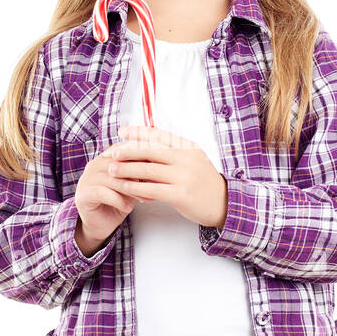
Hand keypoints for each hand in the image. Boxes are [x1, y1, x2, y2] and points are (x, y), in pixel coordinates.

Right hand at [73, 136, 169, 252]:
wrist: (100, 224)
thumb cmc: (118, 201)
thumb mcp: (132, 185)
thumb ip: (141, 174)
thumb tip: (163, 166)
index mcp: (107, 157)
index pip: (127, 151)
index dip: (145, 158)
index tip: (162, 167)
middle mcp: (96, 164)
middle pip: (121, 163)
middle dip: (141, 174)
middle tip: (158, 184)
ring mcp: (88, 178)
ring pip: (114, 178)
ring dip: (132, 189)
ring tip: (145, 198)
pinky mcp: (84, 194)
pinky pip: (103, 193)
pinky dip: (118, 200)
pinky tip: (128, 208)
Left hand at [107, 125, 227, 229]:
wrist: (224, 204)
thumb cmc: (204, 183)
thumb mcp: (192, 161)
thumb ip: (172, 155)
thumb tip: (144, 149)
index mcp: (189, 147)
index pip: (159, 135)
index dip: (138, 132)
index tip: (122, 131)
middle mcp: (187, 159)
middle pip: (150, 150)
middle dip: (128, 151)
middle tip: (112, 153)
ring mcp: (185, 177)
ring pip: (148, 170)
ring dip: (127, 169)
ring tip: (112, 170)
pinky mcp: (181, 195)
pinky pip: (153, 189)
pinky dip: (136, 188)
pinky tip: (125, 187)